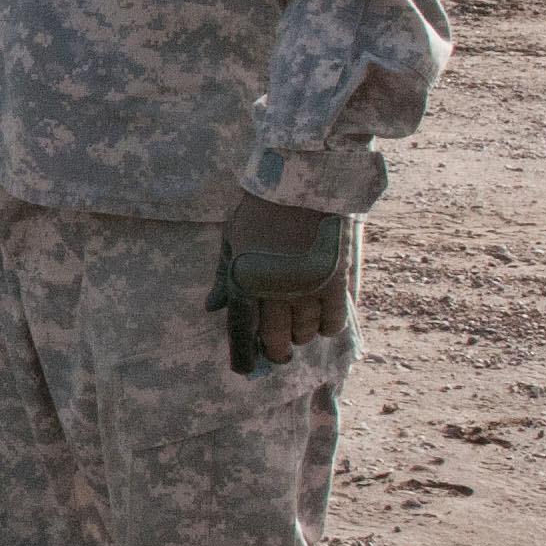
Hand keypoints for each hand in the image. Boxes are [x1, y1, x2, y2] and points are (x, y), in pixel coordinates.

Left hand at [209, 192, 352, 373]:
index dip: (244, 354)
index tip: (246, 367)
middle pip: (276, 339)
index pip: (242, 330)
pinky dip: (326, 327)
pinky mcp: (334, 280)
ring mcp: (305, 286)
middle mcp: (274, 289)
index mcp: (244, 278)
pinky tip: (321, 320)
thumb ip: (223, 276)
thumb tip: (211, 309)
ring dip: (300, 335)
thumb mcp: (232, 237)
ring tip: (298, 327)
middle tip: (278, 350)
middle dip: (275, 351)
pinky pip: (332, 321)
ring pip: (305, 332)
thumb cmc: (261, 207)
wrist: (302, 179)